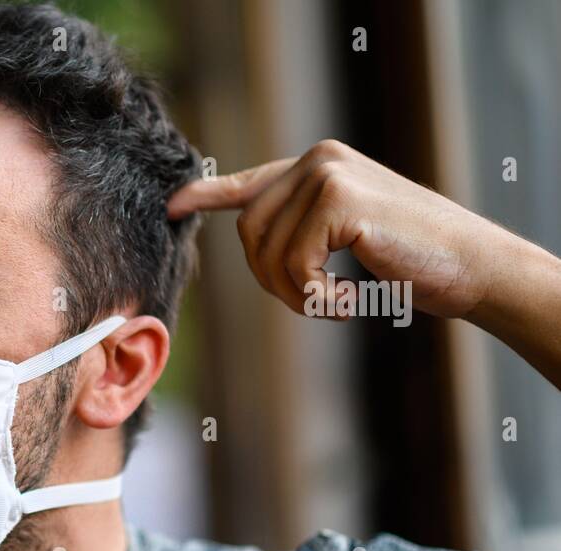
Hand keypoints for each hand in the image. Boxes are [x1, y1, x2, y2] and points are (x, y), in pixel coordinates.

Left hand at [167, 138, 515, 319]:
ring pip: (268, 253)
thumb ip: (300, 225)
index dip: (207, 195)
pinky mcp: (339, 199)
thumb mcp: (345, 235)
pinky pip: (294, 264)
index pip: (248, 181)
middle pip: (250, 232)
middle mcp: (317, 159)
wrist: (468, 266)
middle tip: (315, 301)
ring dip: (295, 295)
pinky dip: (314, 297)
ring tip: (334, 302)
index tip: (173, 205)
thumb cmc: (409, 258)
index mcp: (316, 165)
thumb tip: (250, 233)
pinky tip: (348, 301)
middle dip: (272, 280)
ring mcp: (327, 174)